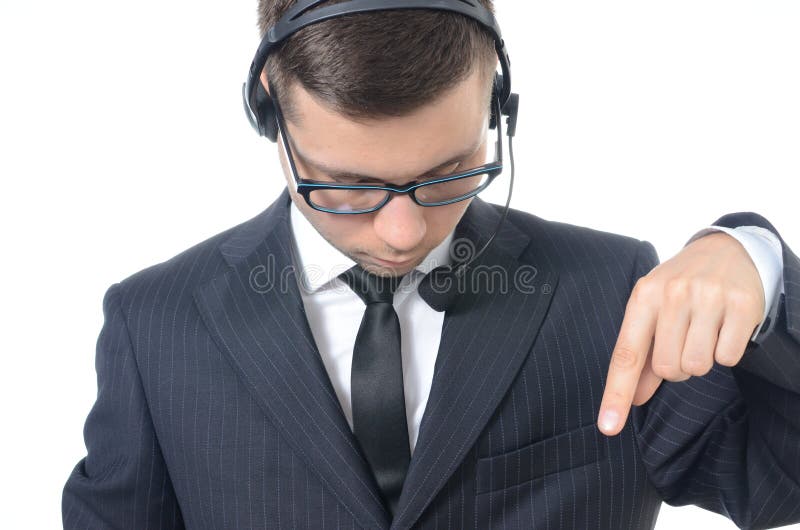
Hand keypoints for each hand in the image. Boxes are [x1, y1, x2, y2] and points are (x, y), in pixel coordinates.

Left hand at [597, 232, 765, 435]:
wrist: (726, 249)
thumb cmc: (680, 286)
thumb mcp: (652, 309)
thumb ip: (641, 353)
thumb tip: (634, 399)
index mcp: (643, 296)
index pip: (626, 355)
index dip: (617, 394)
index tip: (608, 427)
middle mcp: (673, 294)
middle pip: (668, 369)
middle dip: (677, 365)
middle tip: (684, 339)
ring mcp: (708, 297)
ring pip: (698, 366)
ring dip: (701, 359)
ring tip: (704, 331)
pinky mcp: (742, 305)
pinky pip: (728, 358)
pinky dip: (726, 350)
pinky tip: (725, 326)